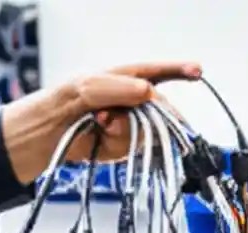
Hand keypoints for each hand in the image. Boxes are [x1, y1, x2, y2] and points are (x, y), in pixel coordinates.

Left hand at [0, 61, 201, 183]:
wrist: (50, 135)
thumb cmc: (67, 102)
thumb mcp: (91, 88)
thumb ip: (121, 88)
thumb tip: (150, 93)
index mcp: (128, 78)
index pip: (159, 73)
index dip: (180, 71)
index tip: (197, 71)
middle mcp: (135, 100)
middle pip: (160, 109)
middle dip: (144, 116)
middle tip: (113, 117)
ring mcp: (133, 123)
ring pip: (150, 131)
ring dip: (125, 131)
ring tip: (100, 125)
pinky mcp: (128, 144)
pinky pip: (137, 147)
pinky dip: (119, 144)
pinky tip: (102, 137)